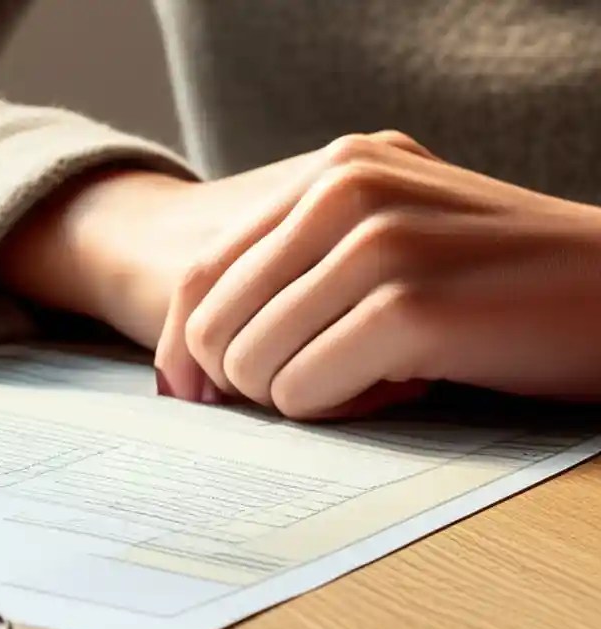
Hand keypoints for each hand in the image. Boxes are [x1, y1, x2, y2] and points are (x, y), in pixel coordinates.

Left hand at [153, 131, 600, 417]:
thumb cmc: (493, 282)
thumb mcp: (390, 240)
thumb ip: (295, 270)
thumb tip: (188, 359)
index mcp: (335, 168)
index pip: (201, 271)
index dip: (185, 346)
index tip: (195, 393)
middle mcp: (346, 189)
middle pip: (212, 322)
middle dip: (242, 378)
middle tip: (310, 388)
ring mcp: (378, 244)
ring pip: (249, 363)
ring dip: (297, 395)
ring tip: (369, 380)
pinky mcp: (409, 308)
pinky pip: (302, 391)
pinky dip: (336, 410)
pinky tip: (398, 389)